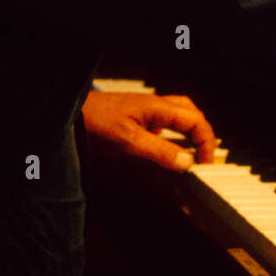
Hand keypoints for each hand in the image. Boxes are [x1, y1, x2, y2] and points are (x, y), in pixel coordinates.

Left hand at [81, 91, 217, 170]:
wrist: (70, 115)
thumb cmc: (96, 121)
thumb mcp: (129, 140)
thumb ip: (159, 151)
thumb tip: (187, 163)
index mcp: (158, 107)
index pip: (195, 121)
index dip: (205, 142)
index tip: (204, 165)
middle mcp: (155, 108)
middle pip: (189, 115)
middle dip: (199, 136)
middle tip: (201, 159)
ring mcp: (144, 115)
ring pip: (175, 122)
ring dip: (183, 142)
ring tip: (182, 166)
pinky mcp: (134, 124)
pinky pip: (158, 133)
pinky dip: (164, 148)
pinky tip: (159, 168)